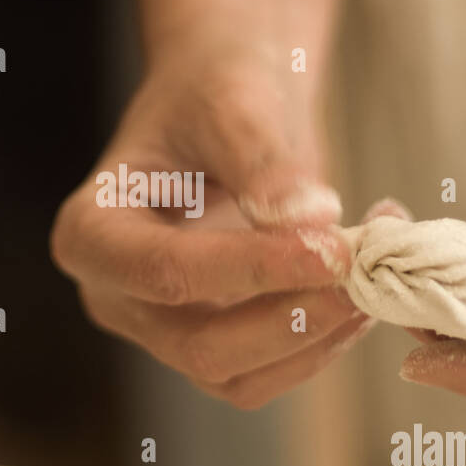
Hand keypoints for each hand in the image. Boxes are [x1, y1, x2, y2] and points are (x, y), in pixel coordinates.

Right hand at [52, 45, 381, 408]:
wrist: (228, 106)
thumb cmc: (214, 90)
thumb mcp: (233, 102)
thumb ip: (263, 159)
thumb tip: (307, 215)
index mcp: (91, 233)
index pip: (166, 272)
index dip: (253, 270)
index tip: (334, 248)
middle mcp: (115, 294)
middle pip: (199, 345)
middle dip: (291, 320)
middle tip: (363, 272)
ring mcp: (160, 328)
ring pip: (238, 375)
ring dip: (315, 338)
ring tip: (374, 273)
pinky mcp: (210, 343)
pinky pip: (266, 372)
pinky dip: (322, 343)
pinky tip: (360, 291)